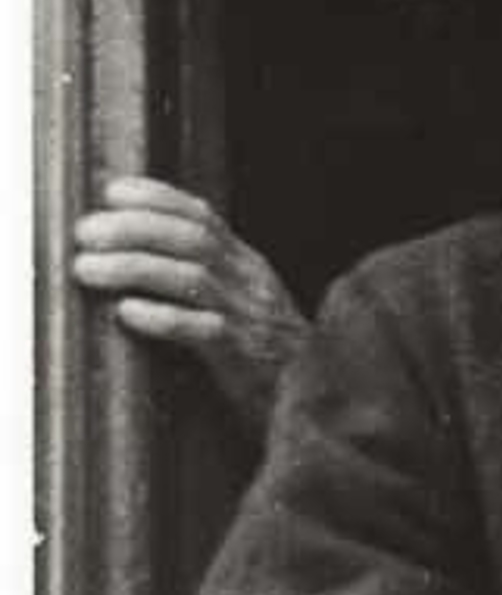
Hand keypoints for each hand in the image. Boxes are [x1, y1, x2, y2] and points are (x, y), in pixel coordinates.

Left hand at [71, 177, 306, 433]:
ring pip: (192, 277)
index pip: (202, 217)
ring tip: (86, 268)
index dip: (157, 198)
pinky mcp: (247, 357)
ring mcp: (252, 318)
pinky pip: (203, 331)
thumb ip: (209, 279)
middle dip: (133, 228)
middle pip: (191, 239)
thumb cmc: (271, 360)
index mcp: (249, 266)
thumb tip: (144, 253)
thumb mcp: (247, 306)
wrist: (325, 403)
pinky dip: (162, 318)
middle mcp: (252, 282)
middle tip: (84, 232)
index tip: (111, 192)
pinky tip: (127, 312)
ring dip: (134, 267)